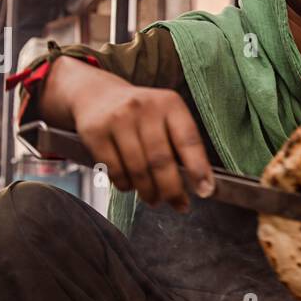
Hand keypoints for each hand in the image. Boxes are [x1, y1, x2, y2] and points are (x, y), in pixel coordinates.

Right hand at [59, 59, 214, 209]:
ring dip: (149, 192)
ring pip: (138, 169)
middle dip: (172, 190)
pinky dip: (126, 186)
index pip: (188, 140)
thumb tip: (199, 184)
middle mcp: (144, 108)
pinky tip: (131, 187)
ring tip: (154, 199)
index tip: (205, 191)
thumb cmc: (141, 115)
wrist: (96, 95)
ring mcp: (118, 120)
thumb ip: (181, 144)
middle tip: (179, 204)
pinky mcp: (95, 133)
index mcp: (169, 104)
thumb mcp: (166, 116)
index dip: (199, 169)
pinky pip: (114, 171)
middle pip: (161, 161)